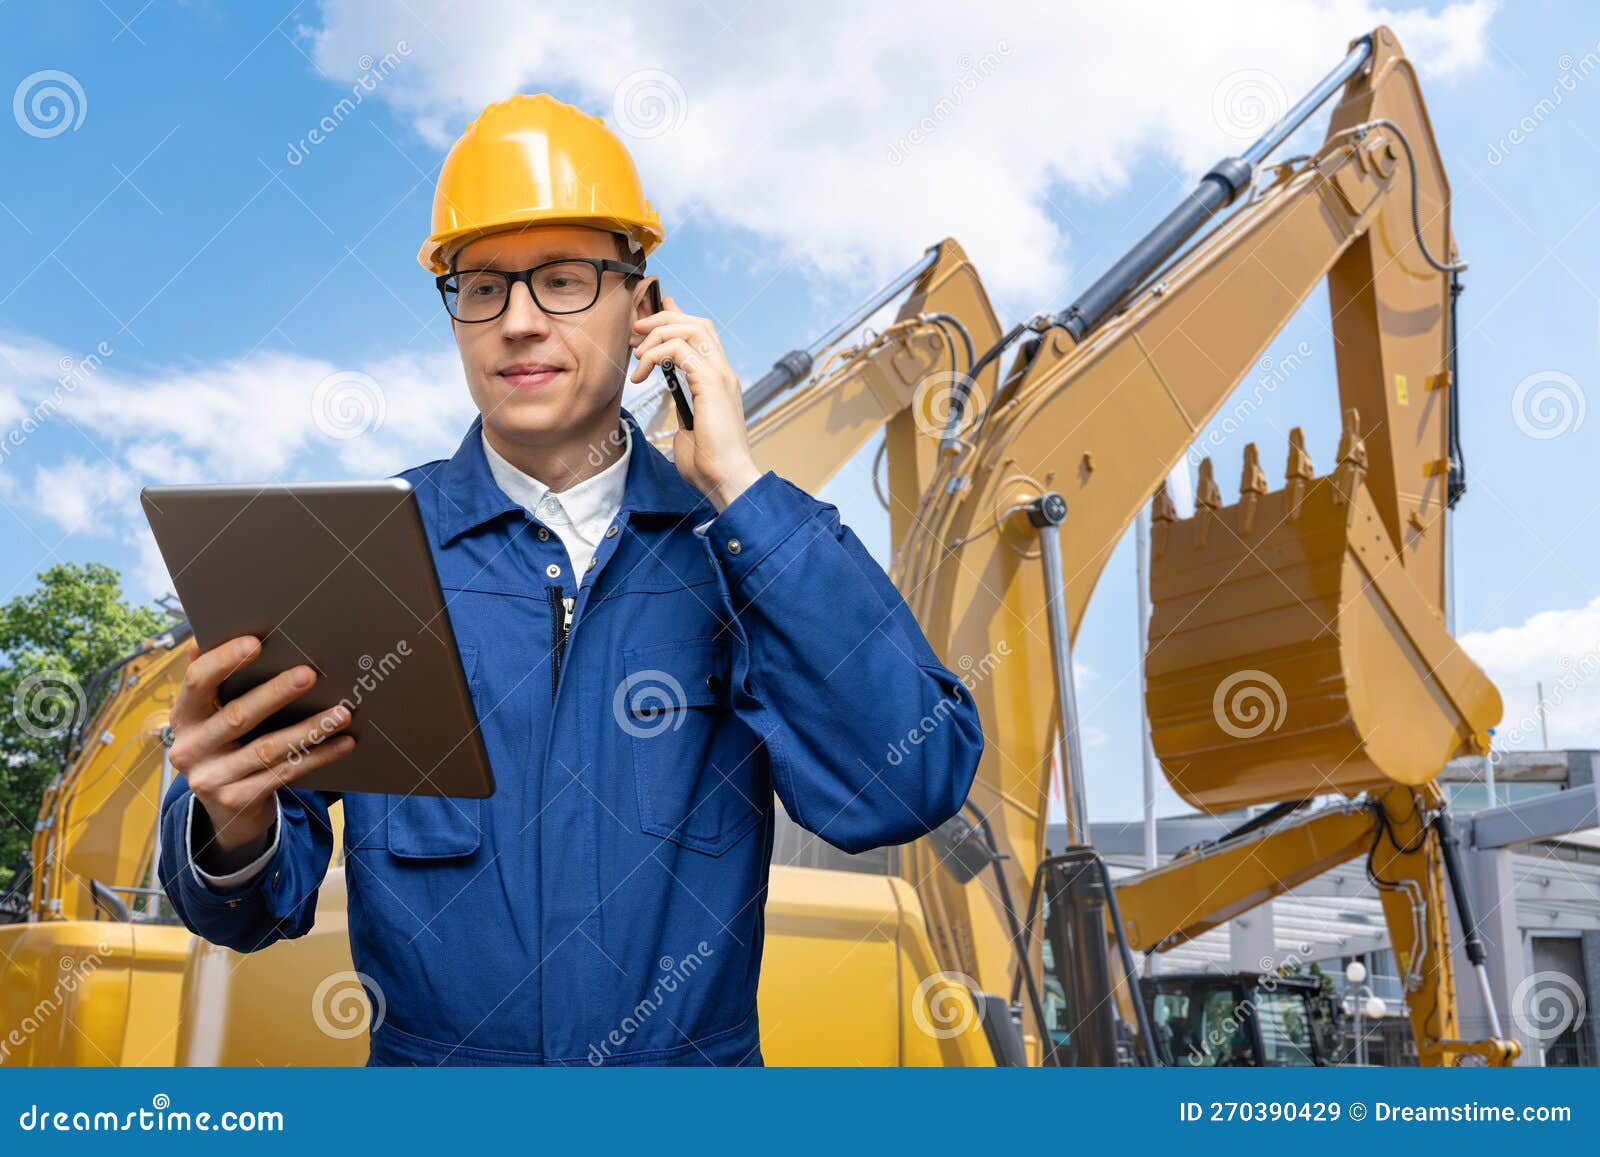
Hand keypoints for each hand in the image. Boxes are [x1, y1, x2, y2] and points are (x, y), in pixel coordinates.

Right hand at [168, 635, 355, 864]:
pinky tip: (343, 742)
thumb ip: (212, 681)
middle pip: (237, 716)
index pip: (197, 682)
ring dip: (309, 729)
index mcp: (183, 717)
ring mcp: (210, 779)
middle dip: (276, 693)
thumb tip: (201, 638)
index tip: (256, 642)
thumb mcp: (212, 716)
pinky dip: (317, 757)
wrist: (227, 809)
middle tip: (309, 674)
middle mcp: (189, 749)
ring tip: (341, 713)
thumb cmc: (227, 745)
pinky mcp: (236, 801)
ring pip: (267, 749)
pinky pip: (284, 774)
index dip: (224, 660)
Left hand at [630, 290, 761, 509]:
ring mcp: (721, 376)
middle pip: (697, 323)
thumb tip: (673, 403)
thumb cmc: (709, 465)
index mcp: (720, 382)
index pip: (702, 335)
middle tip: (636, 330)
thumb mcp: (689, 430)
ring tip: (638, 354)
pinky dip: (657, 354)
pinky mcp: (712, 383)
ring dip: (658, 334)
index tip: (650, 317)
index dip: (677, 318)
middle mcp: (724, 373)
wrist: (726, 480)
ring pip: (691, 328)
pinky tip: (643, 371)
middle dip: (663, 319)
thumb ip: (683, 411)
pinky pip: (681, 350)